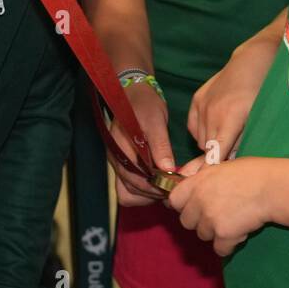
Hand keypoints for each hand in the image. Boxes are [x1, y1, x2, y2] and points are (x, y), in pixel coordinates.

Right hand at [108, 80, 175, 207]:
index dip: (154, 186)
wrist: (134, 93)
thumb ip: (160, 145)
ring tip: (166, 187)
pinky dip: (141, 190)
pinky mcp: (122, 163)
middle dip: (152, 192)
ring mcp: (118, 162)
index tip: (172, 186)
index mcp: (121, 147)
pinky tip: (156, 183)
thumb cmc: (145, 105)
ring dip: (146, 194)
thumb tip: (167, 169)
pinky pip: (128, 186)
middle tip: (172, 188)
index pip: (134, 178)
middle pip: (130, 188)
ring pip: (127, 191)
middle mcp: (116, 159)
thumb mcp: (156, 121)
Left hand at [168, 157, 275, 256]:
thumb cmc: (252, 172)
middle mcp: (199, 201)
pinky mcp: (224, 235)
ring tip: (233, 220)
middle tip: (218, 214)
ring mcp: (210, 219)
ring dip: (215, 232)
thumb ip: (202, 177)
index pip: (174, 200)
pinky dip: (229, 245)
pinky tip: (240, 232)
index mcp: (197, 182)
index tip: (194, 206)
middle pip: (186, 221)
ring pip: (203, 235)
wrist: (272, 187)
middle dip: (200, 220)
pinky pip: (219, 249)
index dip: (183, 205)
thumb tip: (188, 183)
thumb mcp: (221, 166)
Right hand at [188, 42, 274, 166]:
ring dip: (211, 144)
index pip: (216, 155)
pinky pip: (194, 128)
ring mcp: (202, 104)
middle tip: (231, 160)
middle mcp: (212, 111)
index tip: (220, 184)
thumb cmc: (265, 91)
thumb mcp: (261, 119)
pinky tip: (217, 127)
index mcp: (231, 116)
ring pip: (200, 140)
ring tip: (228, 140)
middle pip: (207, 150)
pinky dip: (203, 132)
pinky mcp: (197, 99)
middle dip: (217, 157)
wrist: (255, 59)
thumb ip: (245, 142)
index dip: (216, 171)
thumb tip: (234, 166)